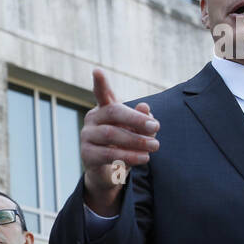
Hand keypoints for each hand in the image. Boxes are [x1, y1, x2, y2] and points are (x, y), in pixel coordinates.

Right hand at [81, 70, 159, 215]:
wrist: (109, 173)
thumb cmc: (124, 145)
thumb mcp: (137, 131)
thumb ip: (142, 120)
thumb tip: (145, 107)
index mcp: (104, 109)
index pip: (102, 93)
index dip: (100, 82)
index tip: (96, 70)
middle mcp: (92, 119)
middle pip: (113, 112)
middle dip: (136, 118)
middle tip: (156, 126)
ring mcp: (87, 137)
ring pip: (112, 134)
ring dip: (137, 140)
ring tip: (155, 146)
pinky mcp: (87, 155)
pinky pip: (109, 154)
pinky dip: (129, 156)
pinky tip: (143, 158)